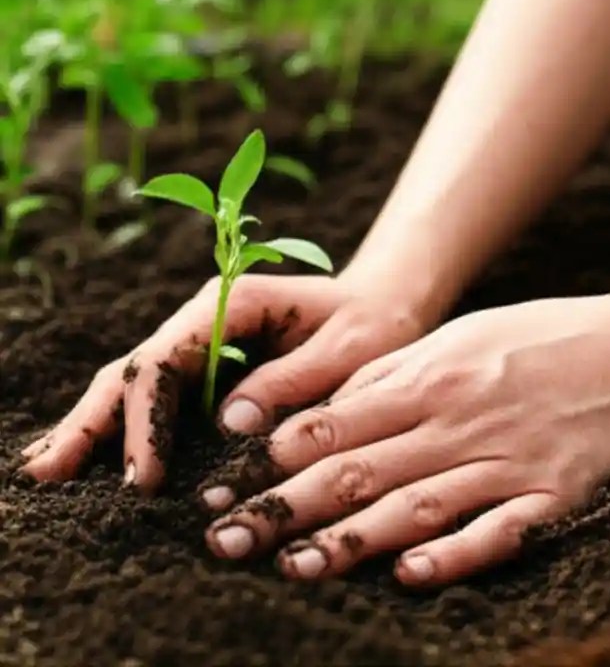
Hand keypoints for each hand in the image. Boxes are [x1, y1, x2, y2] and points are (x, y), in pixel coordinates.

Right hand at [20, 273, 432, 493]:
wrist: (390, 306)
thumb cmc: (377, 324)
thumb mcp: (352, 346)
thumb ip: (295, 378)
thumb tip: (233, 421)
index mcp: (232, 304)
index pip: (168, 361)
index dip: (148, 419)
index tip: (146, 476)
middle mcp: (205, 321)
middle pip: (134, 371)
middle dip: (93, 422)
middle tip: (48, 472)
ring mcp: (202, 345)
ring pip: (135, 385)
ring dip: (96, 427)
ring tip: (48, 471)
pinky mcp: (211, 372)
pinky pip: (159, 400)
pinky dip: (126, 429)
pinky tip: (96, 462)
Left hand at [199, 289, 609, 586]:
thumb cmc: (538, 337)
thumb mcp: (460, 336)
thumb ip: (393, 375)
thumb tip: (323, 414)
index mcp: (432, 375)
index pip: (335, 422)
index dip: (271, 460)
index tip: (221, 489)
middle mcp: (460, 419)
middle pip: (358, 469)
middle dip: (284, 507)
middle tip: (225, 542)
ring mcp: (507, 458)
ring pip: (414, 505)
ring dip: (349, 539)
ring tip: (294, 568)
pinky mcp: (550, 493)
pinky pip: (497, 531)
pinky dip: (452, 553)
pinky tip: (408, 575)